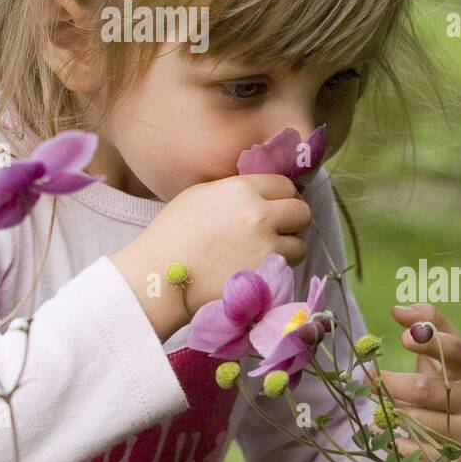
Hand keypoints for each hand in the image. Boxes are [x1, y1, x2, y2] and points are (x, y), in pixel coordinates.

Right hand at [111, 173, 310, 333]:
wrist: (159, 276)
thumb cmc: (171, 234)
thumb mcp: (200, 195)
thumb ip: (235, 192)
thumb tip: (261, 195)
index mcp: (241, 190)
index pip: (285, 184)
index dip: (283, 196)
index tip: (277, 206)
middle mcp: (259, 215)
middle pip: (301, 212)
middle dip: (292, 221)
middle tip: (279, 230)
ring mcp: (265, 248)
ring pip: (300, 245)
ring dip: (287, 249)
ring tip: (264, 254)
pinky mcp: (266, 277)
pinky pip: (287, 271)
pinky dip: (277, 271)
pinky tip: (256, 271)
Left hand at [365, 302, 460, 461]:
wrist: (457, 443)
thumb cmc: (444, 386)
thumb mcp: (440, 355)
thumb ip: (426, 325)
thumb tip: (400, 308)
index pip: (455, 350)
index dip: (430, 341)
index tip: (402, 336)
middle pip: (425, 389)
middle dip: (391, 384)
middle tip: (368, 379)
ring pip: (414, 420)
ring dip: (389, 414)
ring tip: (379, 411)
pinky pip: (411, 450)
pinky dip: (391, 441)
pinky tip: (384, 434)